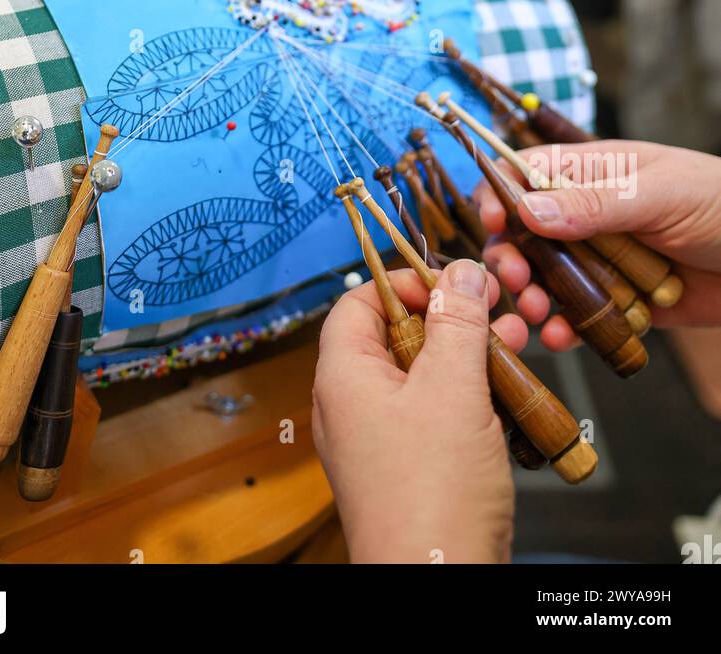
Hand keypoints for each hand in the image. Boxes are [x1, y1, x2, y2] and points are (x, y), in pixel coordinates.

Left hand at [313, 261, 524, 563]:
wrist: (438, 589)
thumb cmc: (433, 494)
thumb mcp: (453, 388)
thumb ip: (459, 322)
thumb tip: (462, 270)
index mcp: (343, 375)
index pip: (359, 300)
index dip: (407, 280)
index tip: (456, 280)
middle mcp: (351, 405)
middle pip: (396, 334)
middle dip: (451, 317)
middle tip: (497, 308)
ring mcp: (377, 440)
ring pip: (421, 375)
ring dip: (467, 355)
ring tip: (516, 344)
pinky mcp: (406, 470)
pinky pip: (432, 414)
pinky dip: (467, 397)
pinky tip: (507, 392)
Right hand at [476, 141, 720, 349]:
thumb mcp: (660, 195)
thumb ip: (594, 203)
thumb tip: (527, 209)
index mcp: (594, 172)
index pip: (527, 172)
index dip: (500, 193)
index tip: (489, 221)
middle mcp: (589, 215)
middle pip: (525, 232)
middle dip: (510, 255)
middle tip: (513, 279)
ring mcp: (602, 260)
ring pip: (546, 278)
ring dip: (531, 295)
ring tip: (535, 314)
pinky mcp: (620, 303)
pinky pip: (579, 315)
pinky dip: (564, 328)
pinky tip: (560, 337)